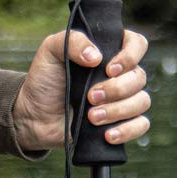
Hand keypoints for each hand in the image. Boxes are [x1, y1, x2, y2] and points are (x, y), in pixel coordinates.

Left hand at [13, 29, 150, 151]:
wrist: (35, 116)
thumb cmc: (44, 81)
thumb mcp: (51, 52)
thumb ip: (72, 42)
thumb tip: (96, 57)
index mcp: (109, 52)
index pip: (137, 44)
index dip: (130, 56)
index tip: (108, 69)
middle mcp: (121, 75)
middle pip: (139, 78)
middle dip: (116, 89)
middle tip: (91, 97)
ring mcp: (122, 100)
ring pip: (141, 102)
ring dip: (118, 110)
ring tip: (92, 117)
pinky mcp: (120, 123)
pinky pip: (140, 125)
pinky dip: (127, 130)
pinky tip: (108, 135)